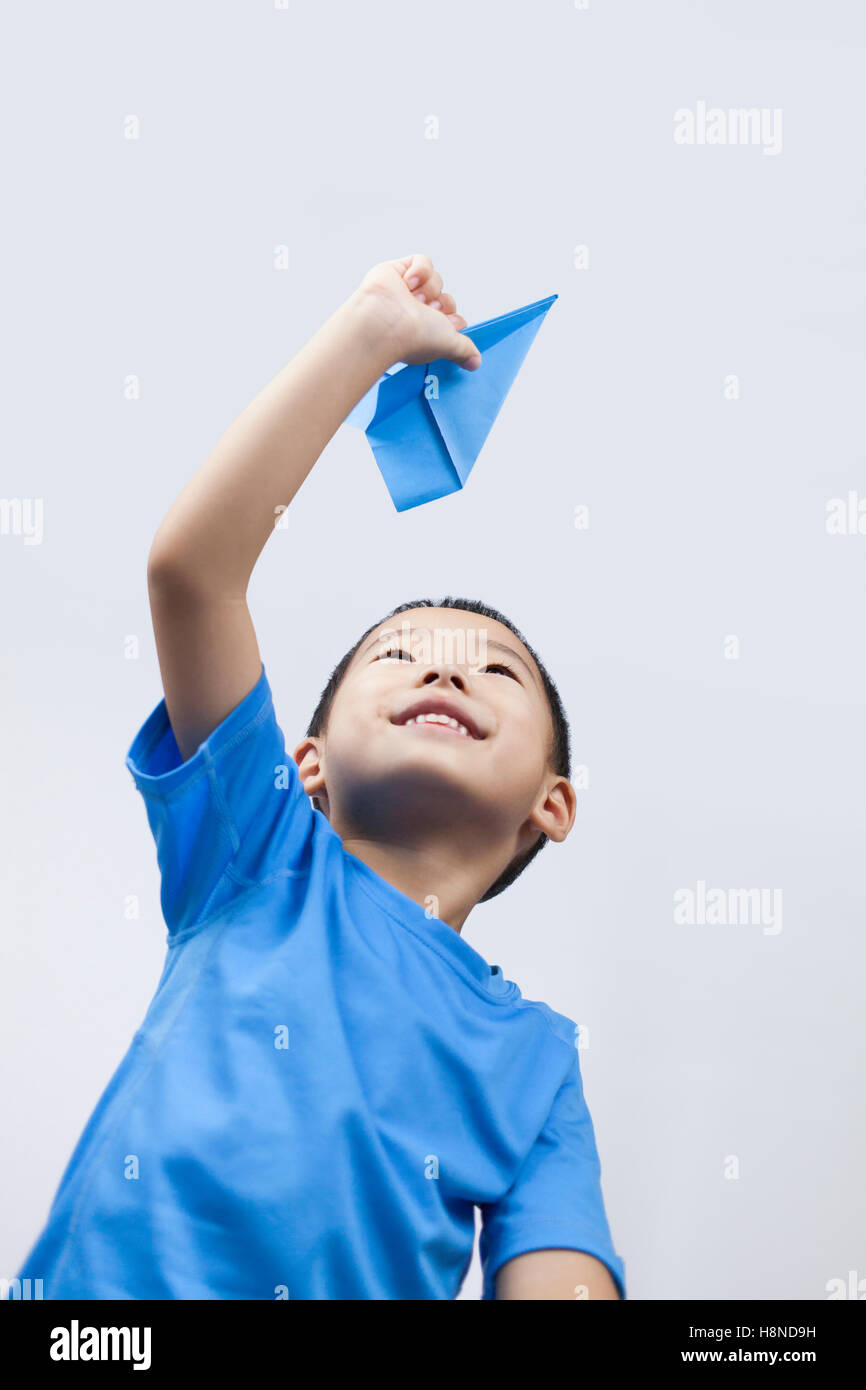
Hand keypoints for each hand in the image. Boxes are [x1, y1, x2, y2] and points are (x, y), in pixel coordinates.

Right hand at [354, 254, 481, 371]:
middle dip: (442, 304)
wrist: (386, 321)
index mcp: (424, 332)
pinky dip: (419, 270)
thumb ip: (464, 350)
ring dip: (429, 288)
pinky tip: (408, 283)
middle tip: (429, 311)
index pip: (449, 319)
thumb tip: (474, 363)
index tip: (453, 323)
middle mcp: (414, 313)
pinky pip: (421, 261)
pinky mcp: (395, 272)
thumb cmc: (413, 336)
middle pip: (444, 298)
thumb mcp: (450, 344)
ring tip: (414, 299)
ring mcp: (405, 293)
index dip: (453, 318)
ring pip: (435, 279)